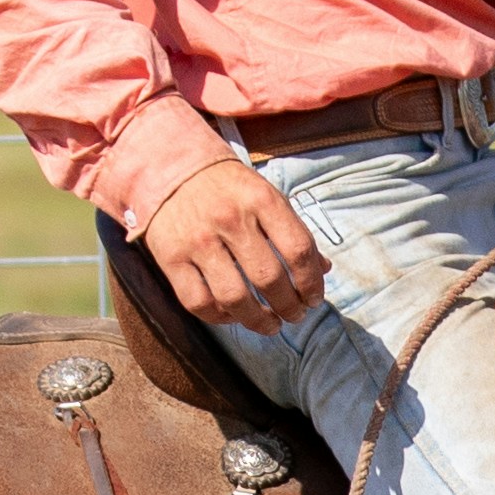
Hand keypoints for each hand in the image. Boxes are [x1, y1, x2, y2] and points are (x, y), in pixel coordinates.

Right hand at [139, 153, 327, 333]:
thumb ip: (293, 231)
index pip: (298, 250)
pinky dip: (220, 317)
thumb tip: (323, 269)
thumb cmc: (228, 189)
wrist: (172, 169)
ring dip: (258, 321)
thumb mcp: (266, 196)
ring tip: (271, 325)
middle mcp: (230, 220)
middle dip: (289, 306)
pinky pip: (198, 302)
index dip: (312, 282)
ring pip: (234, 298)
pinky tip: (233, 316)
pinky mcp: (171, 258)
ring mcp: (198, 241)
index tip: (314, 298)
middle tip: (295, 315)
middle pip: (268, 278)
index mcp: (260, 200)